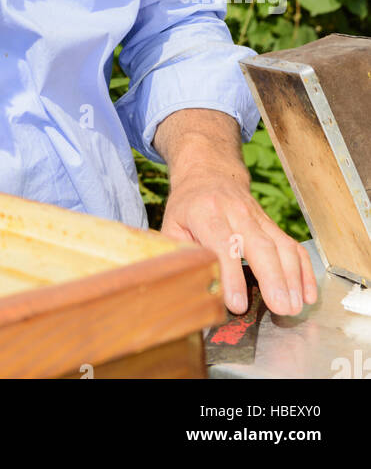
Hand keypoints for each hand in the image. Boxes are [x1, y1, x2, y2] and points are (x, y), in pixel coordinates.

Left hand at [161, 170, 317, 316]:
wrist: (209, 173)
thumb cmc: (187, 207)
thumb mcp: (172, 224)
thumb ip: (180, 252)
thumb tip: (187, 286)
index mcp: (206, 212)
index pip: (222, 244)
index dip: (231, 275)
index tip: (237, 304)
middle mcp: (236, 213)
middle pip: (259, 244)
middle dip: (272, 278)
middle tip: (281, 308)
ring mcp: (258, 217)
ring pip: (280, 245)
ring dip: (291, 277)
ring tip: (294, 306)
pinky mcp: (272, 224)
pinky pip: (292, 245)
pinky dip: (304, 269)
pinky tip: (308, 293)